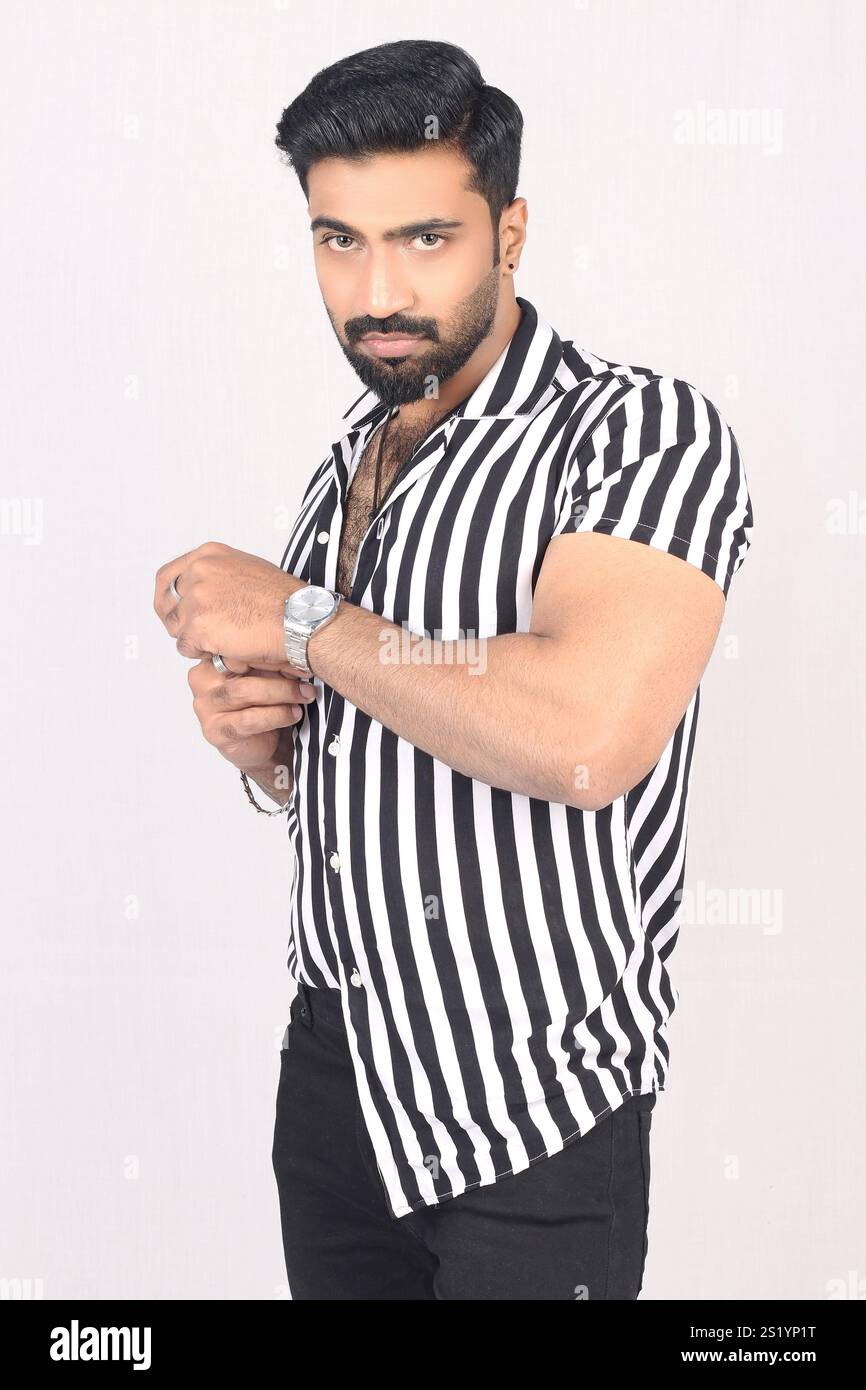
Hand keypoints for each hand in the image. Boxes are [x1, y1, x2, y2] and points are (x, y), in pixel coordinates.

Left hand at [154, 541, 304, 666]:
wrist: (299, 619)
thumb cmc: (284, 600)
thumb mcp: (247, 568)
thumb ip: (220, 575)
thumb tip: (205, 589)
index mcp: (209, 555)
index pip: (167, 576)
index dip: (166, 597)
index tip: (170, 610)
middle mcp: (199, 573)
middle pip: (167, 603)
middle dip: (177, 621)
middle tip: (192, 633)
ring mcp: (196, 600)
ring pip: (176, 627)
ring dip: (192, 639)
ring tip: (219, 642)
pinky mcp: (199, 627)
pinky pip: (186, 647)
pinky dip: (202, 653)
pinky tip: (224, 650)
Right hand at [187, 657, 315, 772]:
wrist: (263, 747)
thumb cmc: (263, 706)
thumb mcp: (269, 676)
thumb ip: (273, 662)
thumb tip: (297, 649)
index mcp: (214, 660)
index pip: (239, 647)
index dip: (271, 650)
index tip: (300, 653)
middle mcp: (203, 680)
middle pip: (239, 665)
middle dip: (277, 669)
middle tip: (307, 676)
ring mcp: (205, 706)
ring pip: (244, 691)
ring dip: (280, 693)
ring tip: (302, 696)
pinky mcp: (215, 730)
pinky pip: (248, 719)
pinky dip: (277, 715)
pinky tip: (293, 714)